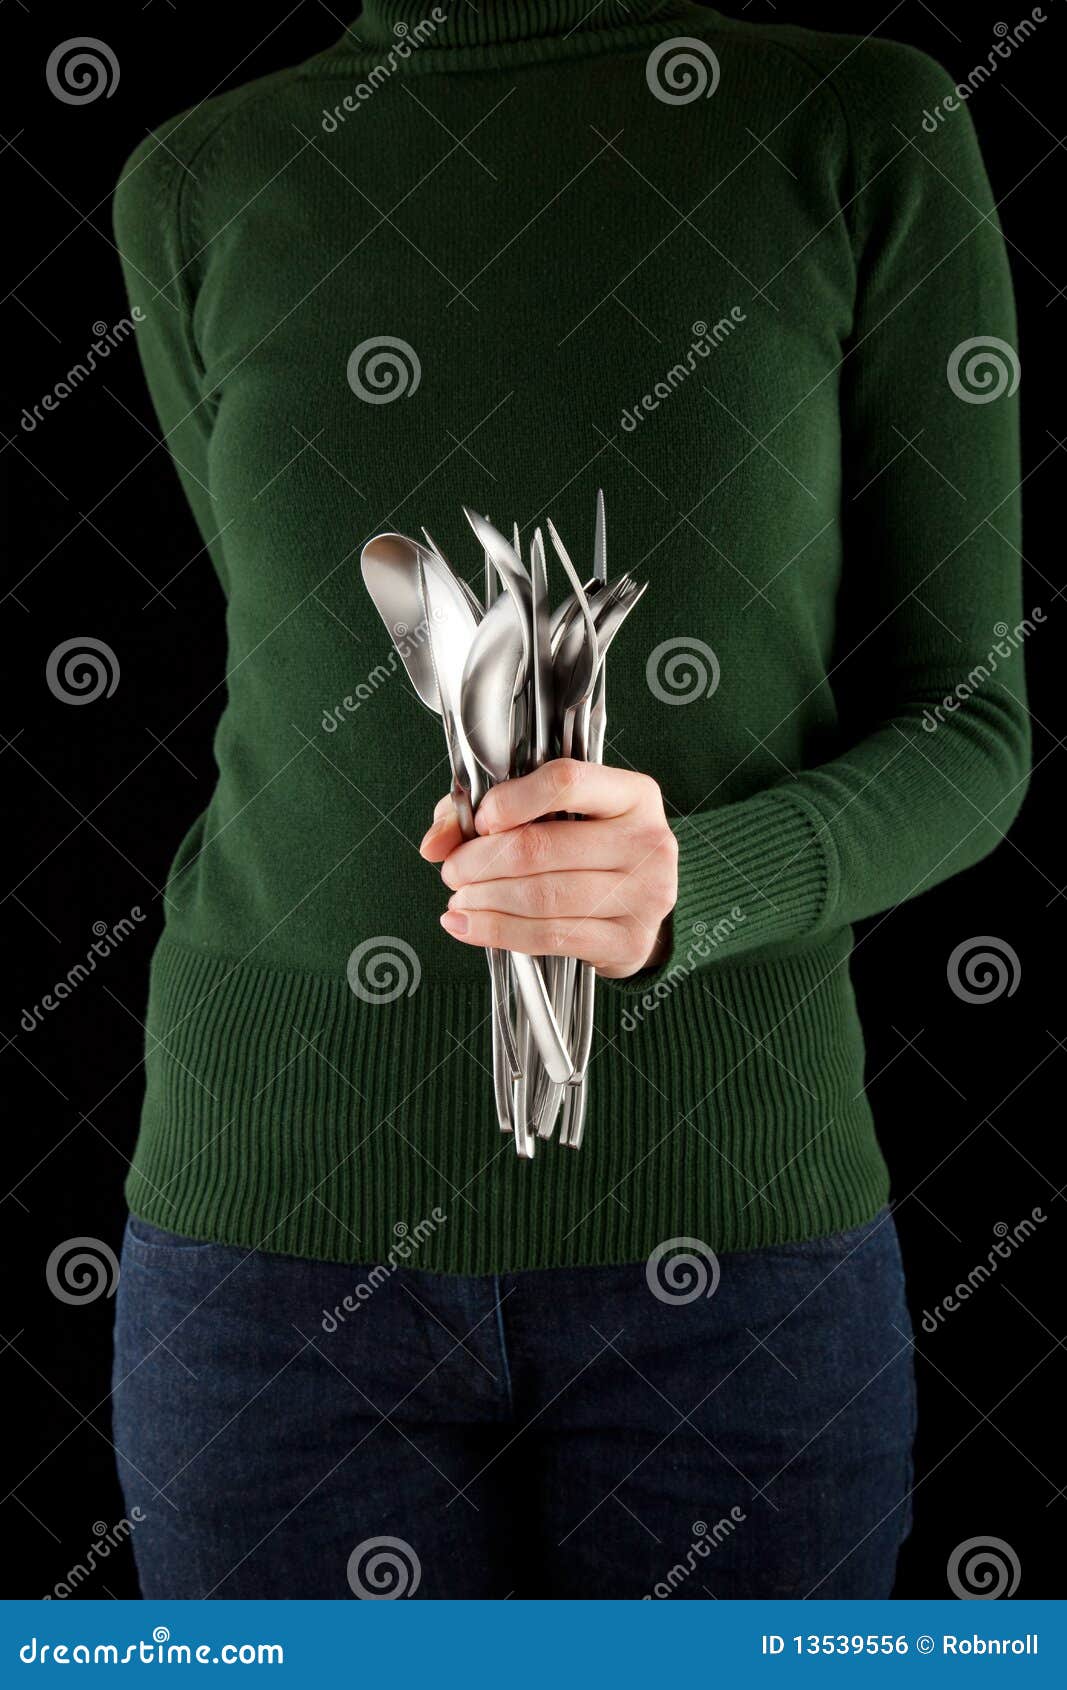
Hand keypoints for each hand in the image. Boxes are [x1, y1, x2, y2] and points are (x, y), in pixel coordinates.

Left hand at [418, 759, 677, 978]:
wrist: (637, 905)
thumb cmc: (587, 848)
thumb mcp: (548, 814)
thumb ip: (486, 814)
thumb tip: (436, 843)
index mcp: (631, 794)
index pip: (565, 782)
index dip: (510, 801)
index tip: (480, 821)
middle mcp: (646, 840)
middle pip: (543, 847)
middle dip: (481, 861)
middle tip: (454, 871)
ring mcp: (644, 895)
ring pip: (542, 897)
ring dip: (485, 900)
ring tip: (459, 899)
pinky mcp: (629, 941)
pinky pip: (550, 937)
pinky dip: (498, 932)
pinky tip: (470, 926)